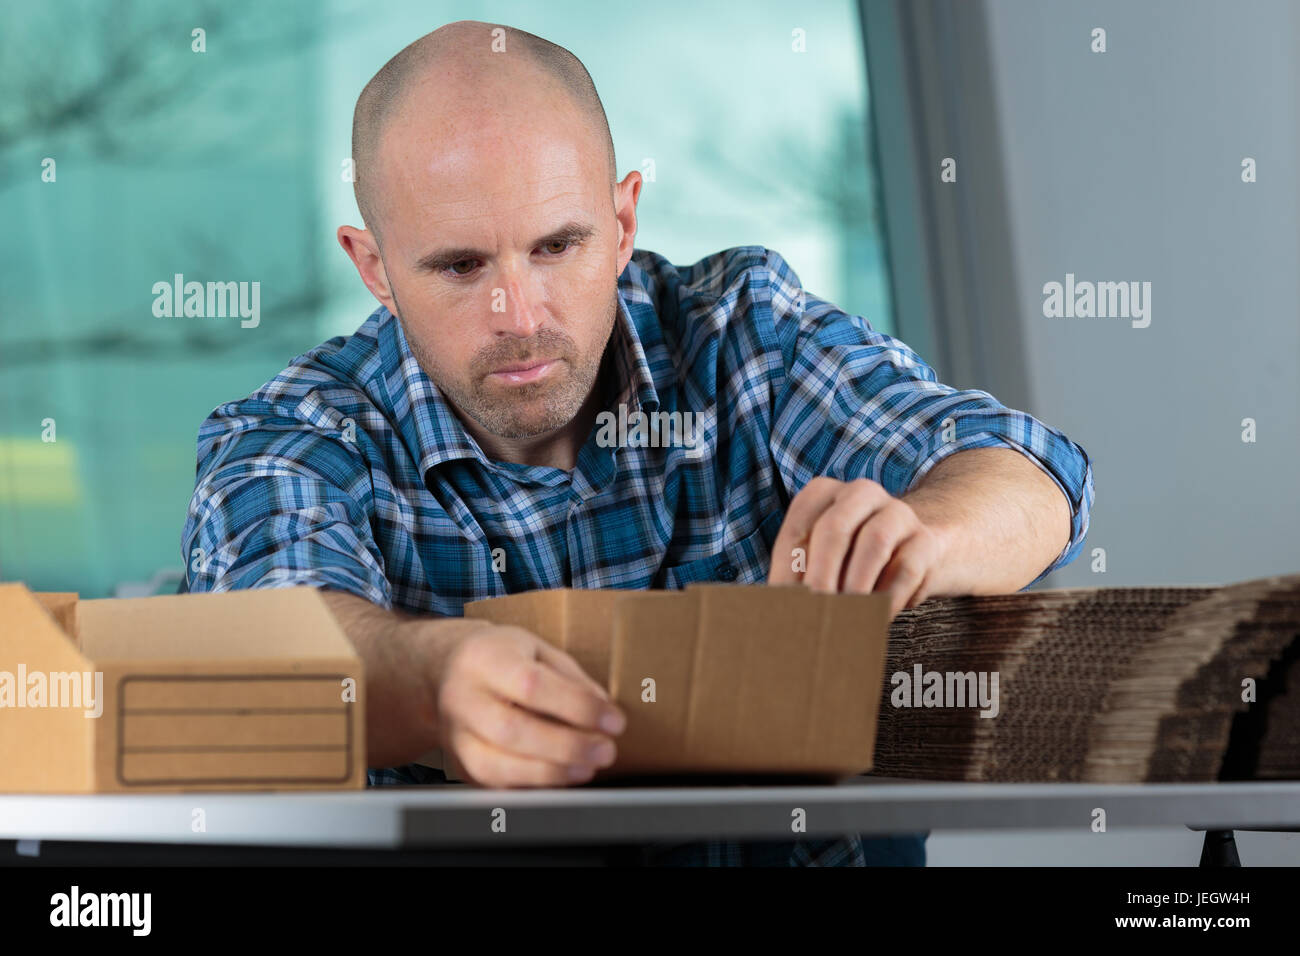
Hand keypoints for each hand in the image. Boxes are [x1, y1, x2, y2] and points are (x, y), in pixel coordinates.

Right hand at [434, 624, 626, 787]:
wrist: (446, 670)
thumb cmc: (500, 657)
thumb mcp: (537, 649)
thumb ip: (571, 678)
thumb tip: (603, 712)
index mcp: (483, 658)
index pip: (532, 685)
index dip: (577, 706)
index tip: (613, 720)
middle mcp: (462, 698)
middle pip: (512, 730)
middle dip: (567, 746)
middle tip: (605, 750)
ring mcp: (455, 735)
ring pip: (498, 765)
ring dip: (552, 772)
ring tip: (588, 767)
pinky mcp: (459, 763)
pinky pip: (496, 783)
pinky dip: (534, 783)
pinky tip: (562, 775)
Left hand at [767, 477, 948, 616]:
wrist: (914, 550)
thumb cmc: (850, 560)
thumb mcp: (820, 560)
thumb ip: (799, 578)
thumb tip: (781, 612)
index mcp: (822, 493)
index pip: (797, 529)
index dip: (787, 570)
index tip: (782, 607)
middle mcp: (860, 493)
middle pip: (835, 528)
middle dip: (821, 575)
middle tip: (813, 613)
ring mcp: (897, 512)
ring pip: (875, 543)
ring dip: (856, 586)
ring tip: (844, 618)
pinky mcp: (926, 539)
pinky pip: (906, 568)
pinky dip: (887, 599)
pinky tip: (874, 619)